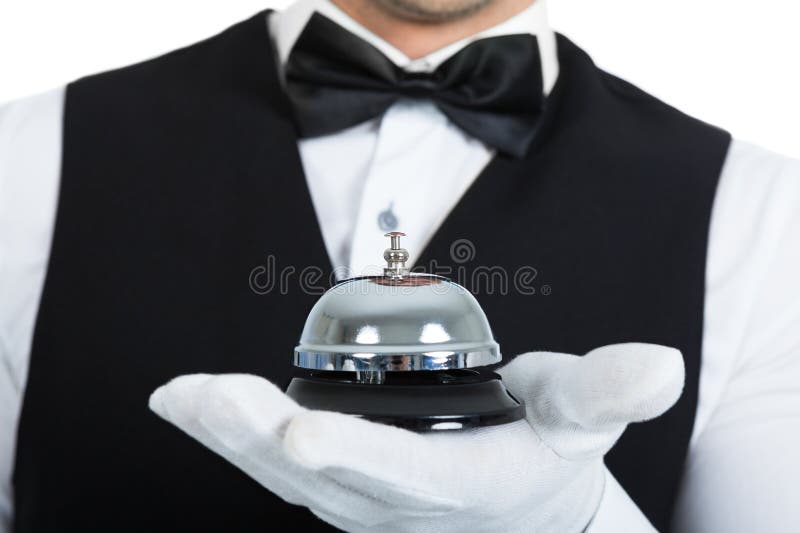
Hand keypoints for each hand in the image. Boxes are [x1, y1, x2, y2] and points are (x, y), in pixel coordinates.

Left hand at [149, 343, 682, 532]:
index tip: (303, 438)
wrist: (515, 509)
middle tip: (206, 396)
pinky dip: (225, 434)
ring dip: (225, 434)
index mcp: (454, 484)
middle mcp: (391, 501)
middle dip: (257, 437)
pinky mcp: (332, 483)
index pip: (401, 474)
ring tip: (178, 396)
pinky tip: (186, 402)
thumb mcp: (581, 421)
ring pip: (278, 472)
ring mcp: (353, 498)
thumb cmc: (543, 455)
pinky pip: (268, 461)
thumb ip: (608, 392)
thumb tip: (659, 365)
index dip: (354, 457)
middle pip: (316, 475)